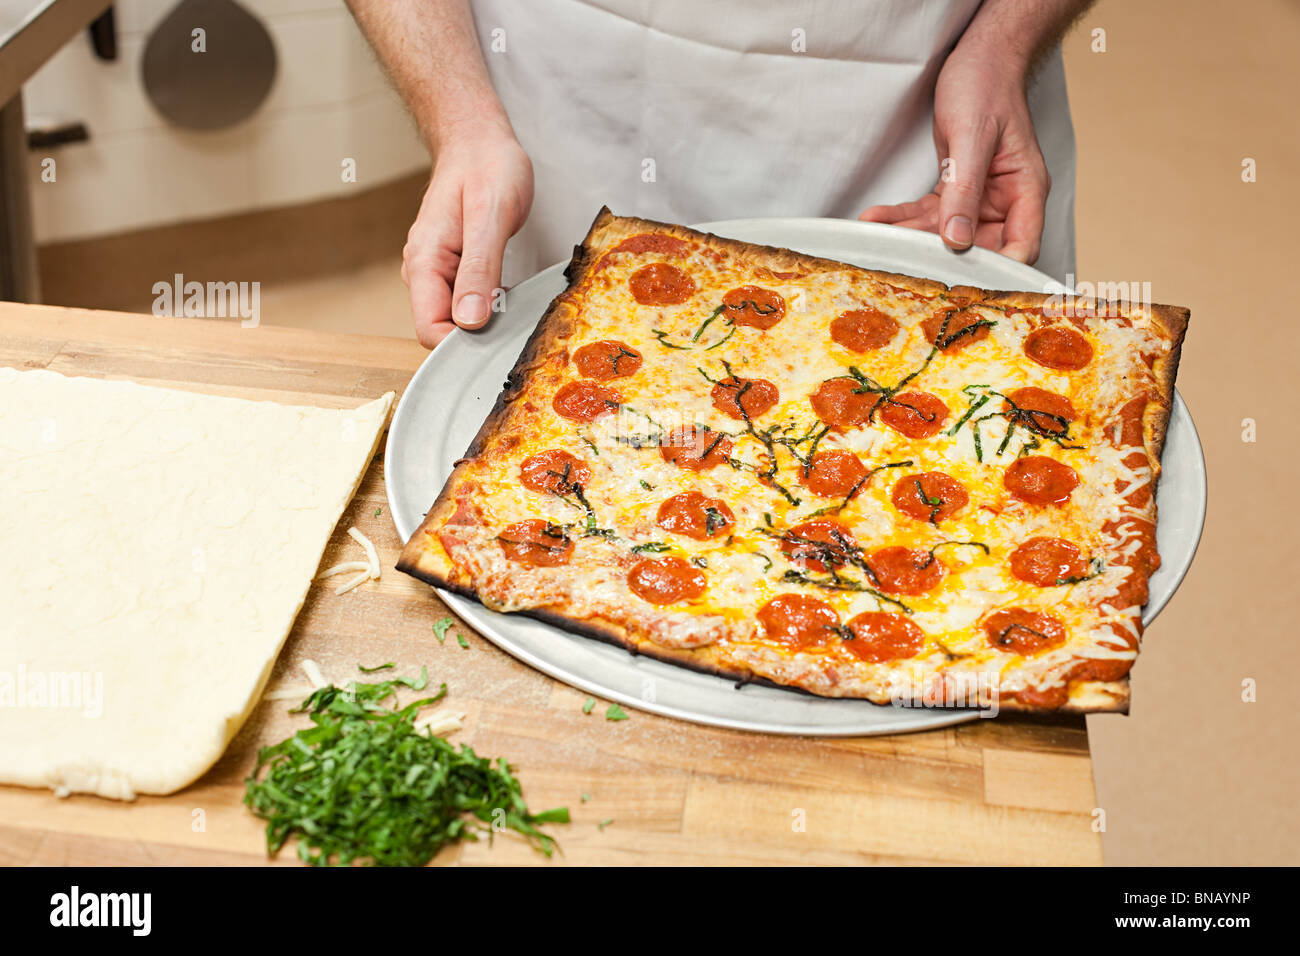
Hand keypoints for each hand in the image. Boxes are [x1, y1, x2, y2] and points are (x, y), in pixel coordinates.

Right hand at [401, 124, 532, 346]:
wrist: (479, 142)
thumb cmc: (487, 168)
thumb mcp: (490, 217)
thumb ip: (480, 269)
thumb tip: (470, 320)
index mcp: (424, 262)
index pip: (429, 330)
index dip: (462, 345)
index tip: (498, 341)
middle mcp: (423, 271)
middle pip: (442, 330)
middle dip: (477, 338)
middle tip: (516, 326)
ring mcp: (438, 271)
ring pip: (456, 319)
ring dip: (486, 323)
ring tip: (516, 310)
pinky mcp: (454, 269)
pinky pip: (467, 303)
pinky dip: (489, 308)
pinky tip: (510, 298)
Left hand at [859, 47, 1049, 264]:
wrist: (977, 59)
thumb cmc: (987, 88)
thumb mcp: (973, 138)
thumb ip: (965, 190)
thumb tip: (958, 239)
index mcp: (1025, 191)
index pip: (1021, 246)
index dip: (996, 271)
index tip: (963, 284)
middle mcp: (1005, 201)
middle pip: (977, 248)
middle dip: (939, 257)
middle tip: (904, 263)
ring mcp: (980, 198)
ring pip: (944, 233)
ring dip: (910, 236)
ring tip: (876, 235)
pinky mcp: (956, 190)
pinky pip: (928, 214)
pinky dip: (902, 217)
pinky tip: (876, 218)